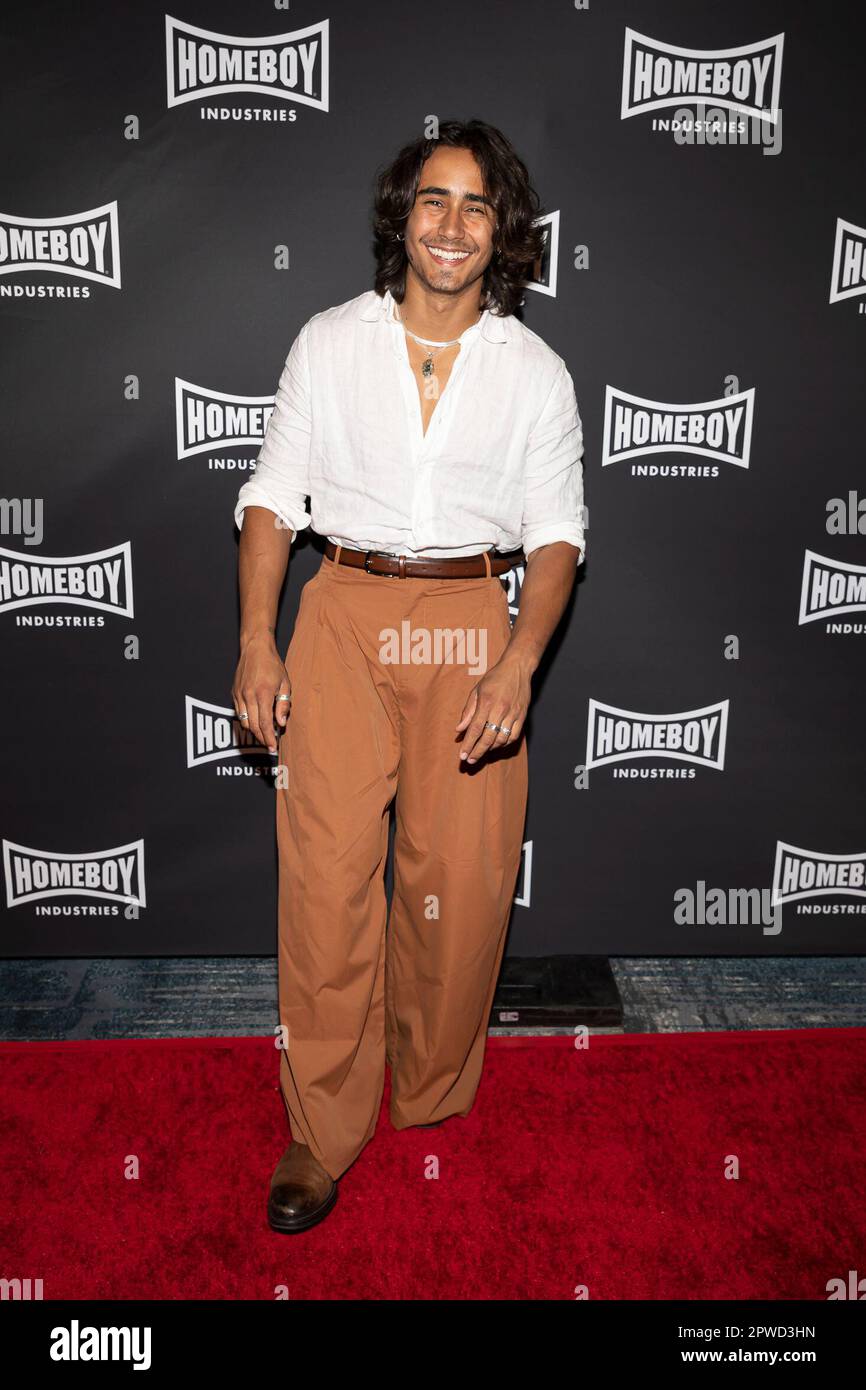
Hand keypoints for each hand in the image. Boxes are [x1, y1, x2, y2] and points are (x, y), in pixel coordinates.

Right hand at [232, 634, 290, 753]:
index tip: (273, 748)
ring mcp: (239, 695)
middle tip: (270, 745)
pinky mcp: (234, 693)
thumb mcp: (285, 683)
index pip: (265, 723)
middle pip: (253, 726)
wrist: (255, 648)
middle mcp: (248, 696)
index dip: (269, 738)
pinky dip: (247, 721)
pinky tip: (256, 721)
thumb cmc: (272, 665)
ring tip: (265, 734)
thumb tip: (281, 723)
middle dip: (262, 738)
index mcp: (263, 694)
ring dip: (254, 731)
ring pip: (245, 722)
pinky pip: (239, 713)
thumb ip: (283, 704)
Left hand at [455, 651, 531, 764]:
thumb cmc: (494, 678)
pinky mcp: (522, 715)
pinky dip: (504, 743)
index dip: (468, 744)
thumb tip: (459, 729)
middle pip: (487, 738)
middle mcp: (500, 710)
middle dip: (477, 752)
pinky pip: (514, 735)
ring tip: (481, 752)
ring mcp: (513, 713)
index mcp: (486, 702)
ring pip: (501, 739)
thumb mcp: (476, 691)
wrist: (517, 668)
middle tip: (470, 761)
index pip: (475, 729)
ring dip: (490, 749)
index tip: (462, 755)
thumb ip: (468, 711)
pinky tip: (497, 745)